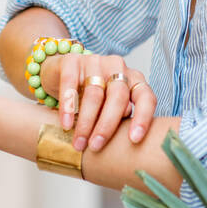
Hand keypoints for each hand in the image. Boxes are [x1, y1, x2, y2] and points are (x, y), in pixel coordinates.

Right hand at [41, 52, 155, 152]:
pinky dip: (68, 107)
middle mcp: (117, 67)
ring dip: (86, 122)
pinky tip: (66, 124)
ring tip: (79, 143)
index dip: (143, 117)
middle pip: (118, 96)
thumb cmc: (92, 97)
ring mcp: (95, 61)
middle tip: (96, 146)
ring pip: (94, 93)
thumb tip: (122, 144)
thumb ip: (119, 119)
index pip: (145, 97)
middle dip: (107, 125)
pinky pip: (70, 84)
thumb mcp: (110, 107)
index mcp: (133, 80)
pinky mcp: (72, 61)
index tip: (134, 139)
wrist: (61, 75)